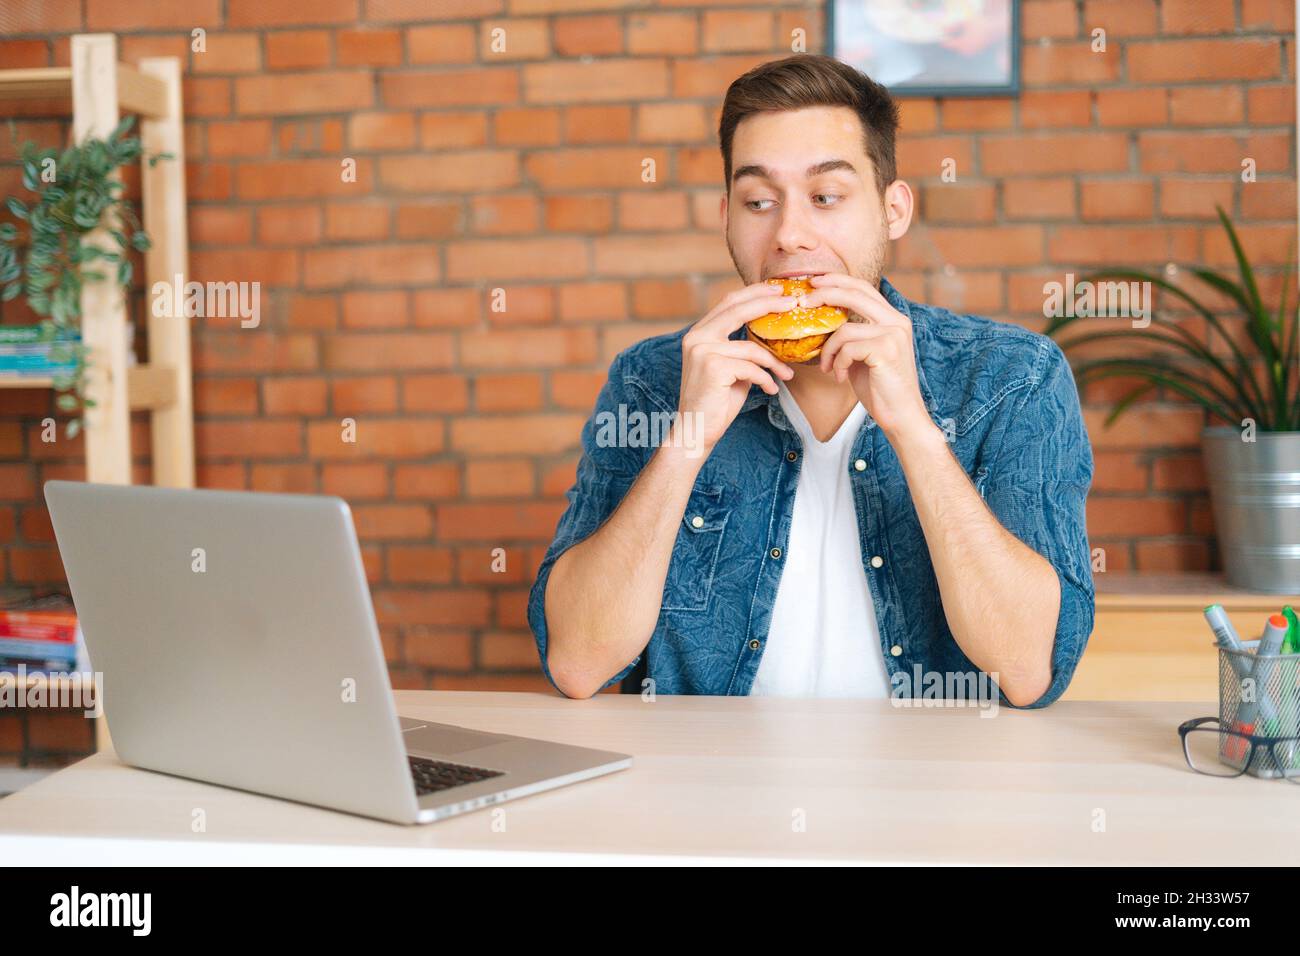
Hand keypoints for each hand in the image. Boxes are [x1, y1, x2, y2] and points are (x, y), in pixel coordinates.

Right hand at [677, 283, 798, 453]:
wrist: (696, 430)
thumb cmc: (716, 400)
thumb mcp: (730, 366)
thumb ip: (741, 346)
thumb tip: (769, 332)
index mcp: (699, 333)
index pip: (729, 302)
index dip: (755, 292)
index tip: (780, 290)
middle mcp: (697, 337)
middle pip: (738, 309)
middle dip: (769, 302)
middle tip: (793, 303)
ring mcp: (703, 351)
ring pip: (751, 347)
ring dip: (774, 362)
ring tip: (787, 374)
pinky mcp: (713, 368)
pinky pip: (751, 368)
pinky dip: (765, 379)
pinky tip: (770, 390)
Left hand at [796, 273, 933, 438]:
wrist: (900, 415)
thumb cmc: (879, 387)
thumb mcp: (863, 354)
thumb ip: (852, 335)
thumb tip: (823, 320)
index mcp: (893, 318)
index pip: (863, 288)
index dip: (837, 280)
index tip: (814, 281)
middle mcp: (897, 321)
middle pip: (855, 294)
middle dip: (825, 293)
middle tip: (804, 302)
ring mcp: (893, 334)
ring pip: (844, 329)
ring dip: (828, 350)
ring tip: (827, 368)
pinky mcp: (886, 350)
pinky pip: (847, 348)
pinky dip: (837, 364)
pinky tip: (839, 378)